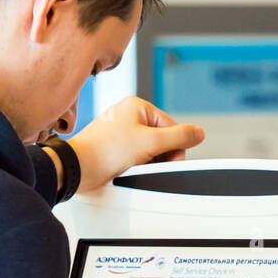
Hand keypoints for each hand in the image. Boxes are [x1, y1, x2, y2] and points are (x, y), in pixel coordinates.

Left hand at [69, 97, 203, 192]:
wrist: (78, 169)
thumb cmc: (106, 151)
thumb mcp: (150, 142)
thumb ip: (179, 137)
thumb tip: (199, 133)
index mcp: (138, 106)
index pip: (172, 126)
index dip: (175, 147)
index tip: (170, 162)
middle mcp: (128, 117)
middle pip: (161, 139)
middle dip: (160, 156)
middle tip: (150, 166)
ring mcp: (120, 134)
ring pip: (149, 151)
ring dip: (148, 163)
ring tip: (134, 168)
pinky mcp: (114, 150)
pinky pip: (135, 158)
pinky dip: (136, 167)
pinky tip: (127, 171)